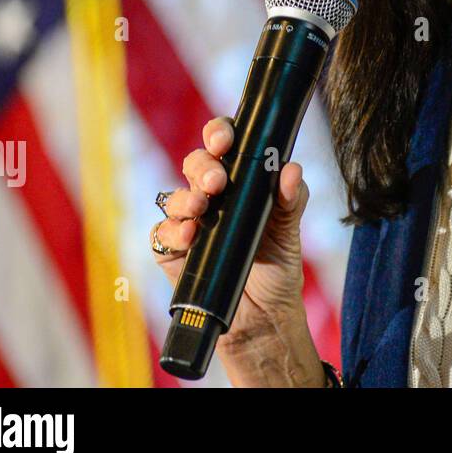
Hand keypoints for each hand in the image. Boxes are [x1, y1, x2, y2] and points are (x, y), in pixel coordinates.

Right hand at [153, 117, 321, 384]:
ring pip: (174, 196)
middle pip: (194, 165)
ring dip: (184, 198)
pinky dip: (170, 232)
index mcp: (240, 181)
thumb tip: (290, 169)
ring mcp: (189, 223)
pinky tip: (189, 237)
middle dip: (202, 167)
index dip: (219, 134)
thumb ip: (292, 199)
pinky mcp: (172, 253)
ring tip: (201, 207)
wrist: (265, 318)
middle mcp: (212, 197)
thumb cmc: (277, 267)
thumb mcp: (290, 230)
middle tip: (217, 182)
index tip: (225, 139)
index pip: (224, 145)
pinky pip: (159, 235)